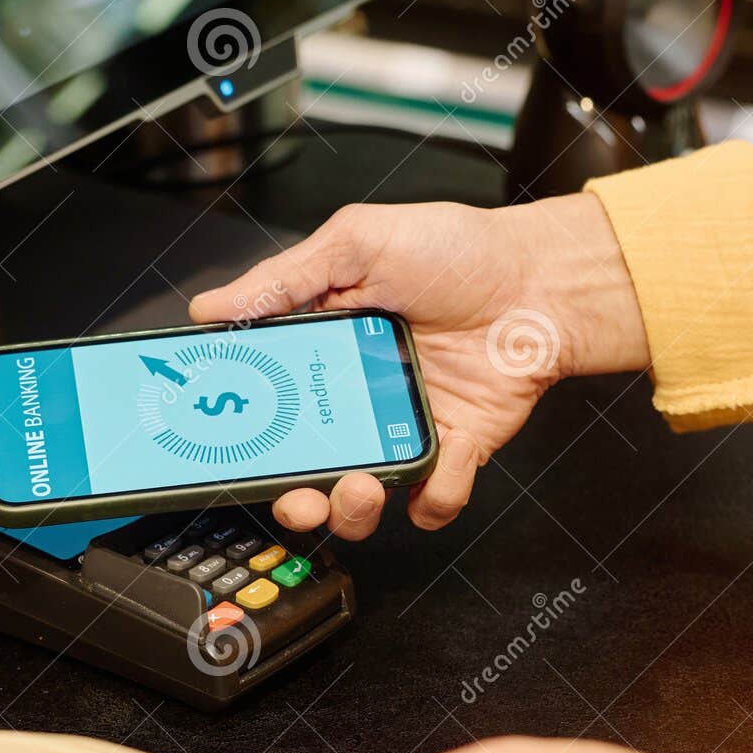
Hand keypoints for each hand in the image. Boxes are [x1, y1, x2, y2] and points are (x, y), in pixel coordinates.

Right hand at [190, 193, 646, 539]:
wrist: (541, 277)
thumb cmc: (456, 249)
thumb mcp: (356, 243)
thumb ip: (283, 279)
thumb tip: (211, 307)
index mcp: (323, 351)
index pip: (266, 404)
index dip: (242, 432)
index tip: (223, 445)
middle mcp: (358, 398)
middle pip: (306, 469)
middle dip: (292, 496)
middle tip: (296, 492)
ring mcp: (404, 428)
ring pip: (363, 497)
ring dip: (352, 508)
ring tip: (359, 486)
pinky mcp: (455, 449)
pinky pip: (435, 497)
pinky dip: (435, 496)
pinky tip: (437, 466)